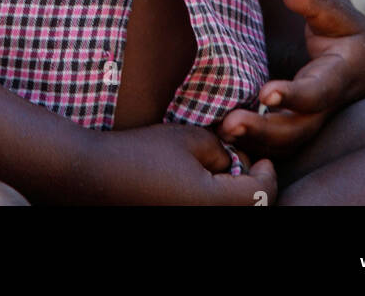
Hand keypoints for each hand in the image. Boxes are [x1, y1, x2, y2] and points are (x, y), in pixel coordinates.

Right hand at [80, 122, 277, 205]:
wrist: (96, 176)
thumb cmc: (142, 152)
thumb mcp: (190, 138)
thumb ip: (224, 151)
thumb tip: (236, 165)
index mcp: (213, 204)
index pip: (262, 195)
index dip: (268, 173)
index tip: (264, 157)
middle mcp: (204, 223)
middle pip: (249, 211)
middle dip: (253, 188)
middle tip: (242, 163)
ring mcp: (188, 226)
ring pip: (229, 214)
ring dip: (233, 198)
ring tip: (217, 173)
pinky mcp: (175, 222)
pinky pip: (206, 214)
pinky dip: (212, 204)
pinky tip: (199, 187)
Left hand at [217, 0, 364, 159]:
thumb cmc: (353, 38)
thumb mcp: (340, 16)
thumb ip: (314, 1)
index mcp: (338, 78)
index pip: (317, 93)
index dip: (293, 96)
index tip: (265, 93)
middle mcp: (326, 109)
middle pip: (297, 131)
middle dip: (264, 131)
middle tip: (230, 124)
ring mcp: (315, 125)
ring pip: (287, 146)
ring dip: (254, 144)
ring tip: (220, 134)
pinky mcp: (301, 131)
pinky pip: (279, 149)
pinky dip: (254, 149)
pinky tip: (223, 141)